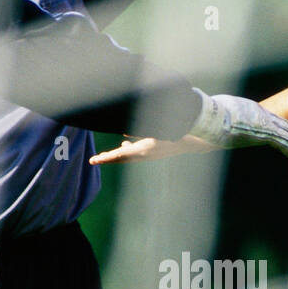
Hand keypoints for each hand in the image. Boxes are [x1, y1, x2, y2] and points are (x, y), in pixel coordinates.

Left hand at [90, 135, 210, 165]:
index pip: (120, 154)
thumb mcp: (157, 128)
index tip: (94, 160)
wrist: (194, 142)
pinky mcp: (155, 152)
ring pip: (129, 155)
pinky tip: (125, 141)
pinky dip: (127, 149)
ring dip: (116, 154)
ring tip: (104, 156)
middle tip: (94, 160)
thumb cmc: (176, 132)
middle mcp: (145, 155)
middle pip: (122, 158)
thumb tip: (123, 131)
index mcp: (144, 149)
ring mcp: (150, 155)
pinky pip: (137, 152)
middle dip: (108, 158)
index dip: (106, 157)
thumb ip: (139, 130)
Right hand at [190, 93, 287, 161]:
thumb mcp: (216, 113)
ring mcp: (264, 123)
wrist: (211, 114)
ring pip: (287, 135)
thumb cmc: (208, 114)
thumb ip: (220, 118)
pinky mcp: (265, 132)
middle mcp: (261, 115)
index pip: (272, 120)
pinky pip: (284, 142)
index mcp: (252, 110)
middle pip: (283, 126)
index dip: (283, 127)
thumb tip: (209, 122)